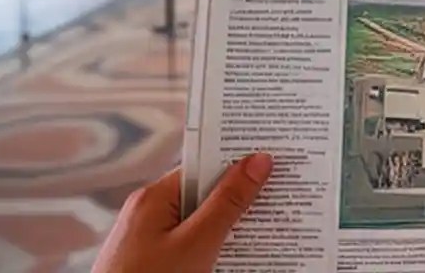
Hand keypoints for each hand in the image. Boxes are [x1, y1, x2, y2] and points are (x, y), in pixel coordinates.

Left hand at [93, 152, 272, 272]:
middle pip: (203, 197)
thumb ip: (228, 202)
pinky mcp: (150, 264)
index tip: (272, 165)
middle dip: (238, 202)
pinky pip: (188, 248)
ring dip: (227, 232)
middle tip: (277, 202)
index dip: (238, 165)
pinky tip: (232, 262)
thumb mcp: (197, 243)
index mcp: (153, 197)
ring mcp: (147, 242)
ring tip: (262, 236)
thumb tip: (257, 161)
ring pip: (198, 226)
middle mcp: (147, 214)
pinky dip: (211, 252)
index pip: (204, 167)